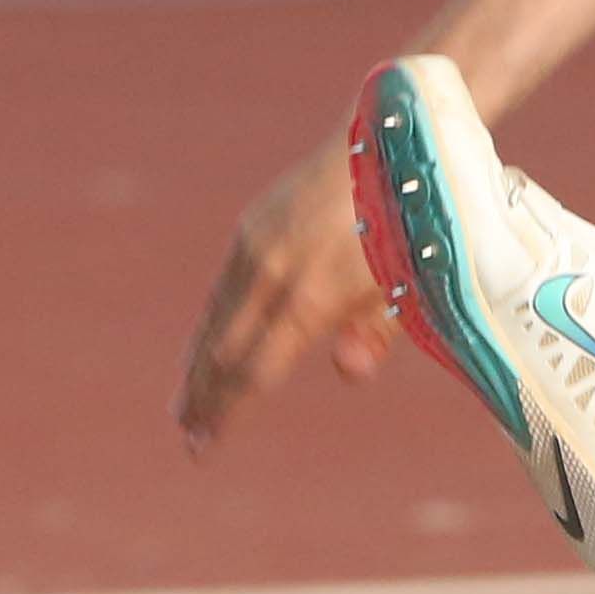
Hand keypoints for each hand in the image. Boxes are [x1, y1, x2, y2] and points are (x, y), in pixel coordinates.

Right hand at [173, 131, 392, 450]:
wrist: (387, 148)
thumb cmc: (411, 227)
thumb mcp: (409, 285)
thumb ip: (376, 333)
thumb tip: (350, 374)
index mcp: (312, 296)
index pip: (257, 369)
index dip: (230, 412)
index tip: (207, 445)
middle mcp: (274, 272)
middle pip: (224, 350)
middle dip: (205, 398)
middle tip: (189, 438)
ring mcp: (257, 246)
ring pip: (214, 320)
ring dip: (197, 366)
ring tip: (183, 407)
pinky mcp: (252, 229)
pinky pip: (223, 290)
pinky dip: (208, 327)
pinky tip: (203, 351)